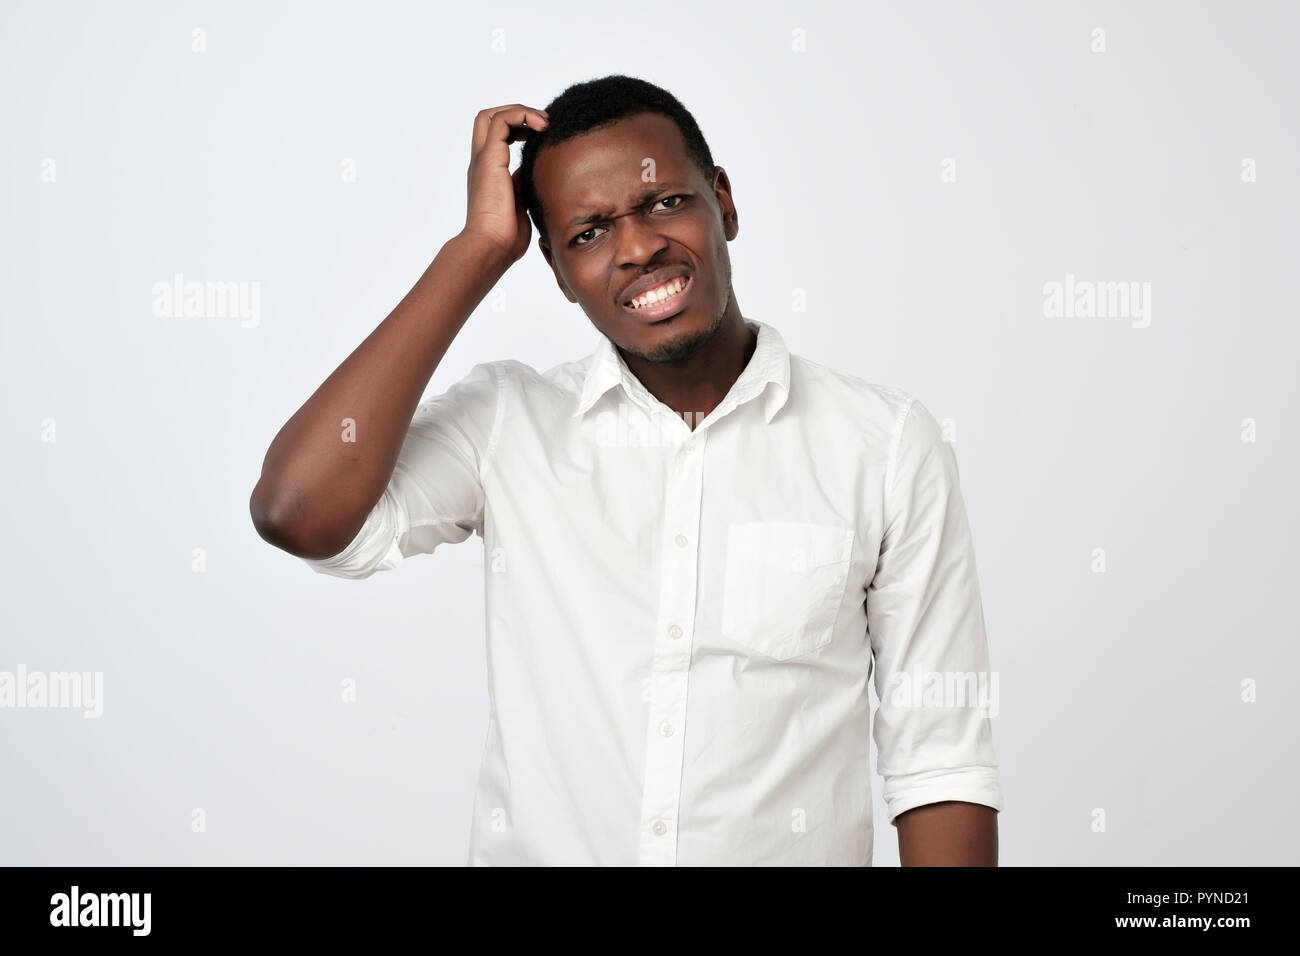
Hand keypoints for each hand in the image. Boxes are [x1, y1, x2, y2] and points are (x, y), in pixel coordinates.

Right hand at [460, 104, 549, 265]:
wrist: (492, 247)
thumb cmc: (506, 238)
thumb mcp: (522, 206)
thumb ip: (525, 187)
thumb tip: (536, 176)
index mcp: (489, 174)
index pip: (497, 138)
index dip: (519, 129)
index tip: (541, 137)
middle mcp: (482, 163)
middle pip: (487, 120)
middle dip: (516, 114)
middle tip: (542, 125)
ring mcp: (483, 160)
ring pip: (491, 115)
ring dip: (521, 112)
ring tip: (544, 124)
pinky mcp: (490, 159)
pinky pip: (502, 121)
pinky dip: (522, 116)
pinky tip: (541, 127)